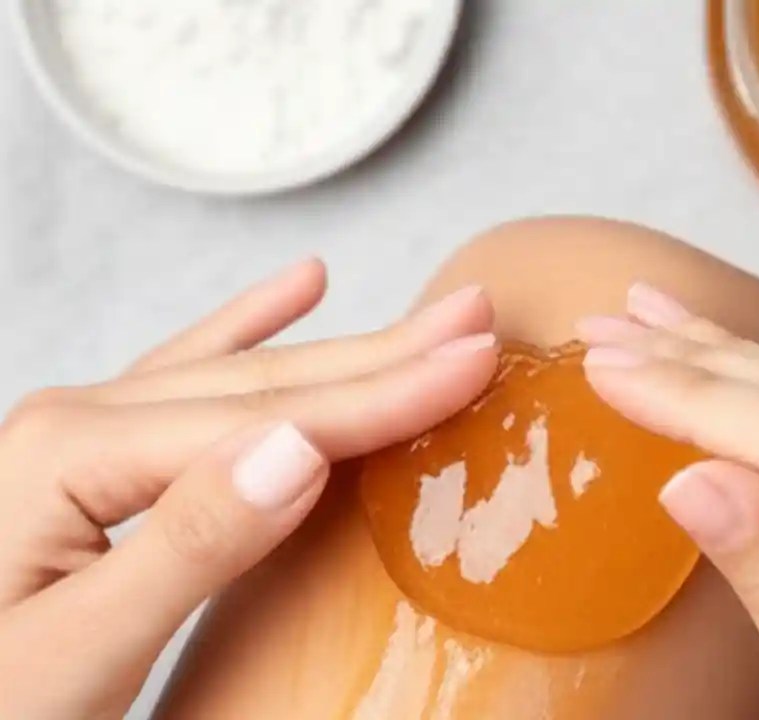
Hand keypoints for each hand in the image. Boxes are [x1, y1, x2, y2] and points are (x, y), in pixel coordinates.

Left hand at [0, 260, 498, 719]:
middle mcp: (77, 422)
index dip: (383, 394)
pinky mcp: (95, 461)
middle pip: (266, 379)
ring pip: (243, 376)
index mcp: (72, 454)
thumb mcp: (78, 651)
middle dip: (385, 353)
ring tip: (425, 321)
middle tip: (479, 319)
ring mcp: (84, 436)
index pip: (268, 419)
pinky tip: (297, 290)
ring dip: (344, 349)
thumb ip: (189, 543)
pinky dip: (250, 329)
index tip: (475, 365)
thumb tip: (301, 447)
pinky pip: (191, 378)